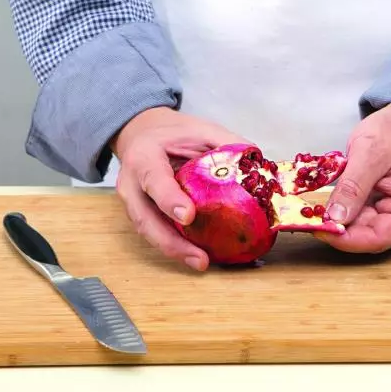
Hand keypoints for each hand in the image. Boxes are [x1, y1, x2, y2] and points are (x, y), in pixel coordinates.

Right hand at [110, 107, 250, 270]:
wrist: (140, 135)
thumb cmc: (170, 134)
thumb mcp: (198, 129)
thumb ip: (225, 144)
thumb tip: (259, 165)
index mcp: (144, 157)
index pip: (154, 179)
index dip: (169, 199)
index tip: (188, 216)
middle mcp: (132, 183)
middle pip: (144, 218)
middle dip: (171, 242)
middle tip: (199, 258)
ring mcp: (132, 203)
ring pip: (148, 232)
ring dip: (174, 251)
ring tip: (200, 262)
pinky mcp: (140, 215)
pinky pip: (155, 233)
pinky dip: (174, 246)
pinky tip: (195, 255)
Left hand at [319, 103, 390, 252]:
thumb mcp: (370, 153)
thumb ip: (352, 187)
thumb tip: (334, 218)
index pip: (376, 239)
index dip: (343, 239)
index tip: (315, 228)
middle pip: (368, 237)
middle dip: (338, 228)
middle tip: (308, 216)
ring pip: (363, 230)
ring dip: (339, 219)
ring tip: (316, 207)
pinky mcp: (390, 212)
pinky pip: (364, 219)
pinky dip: (345, 211)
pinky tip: (330, 202)